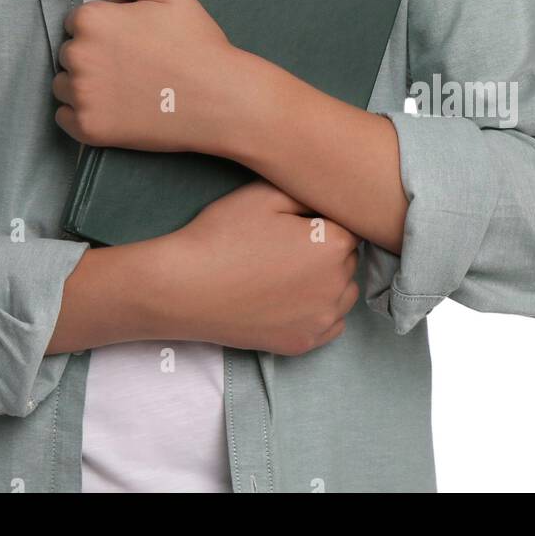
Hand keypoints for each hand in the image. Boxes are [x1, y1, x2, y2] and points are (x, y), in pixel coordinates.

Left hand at [51, 0, 252, 153]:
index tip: (136, 38)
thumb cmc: (195, 41)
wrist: (222, 99)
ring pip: (65, 84)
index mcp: (91, 20)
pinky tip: (118, 109)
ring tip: (128, 86)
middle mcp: (78, 57)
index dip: (108, 28)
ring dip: (86, 84)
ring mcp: (82, 96)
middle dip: (95, 54)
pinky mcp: (88, 130)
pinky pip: (65, 117)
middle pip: (70, 52)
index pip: (78, 21)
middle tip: (137, 63)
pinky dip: (85, 113)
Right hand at [159, 179, 361, 354]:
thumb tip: (331, 199)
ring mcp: (321, 319)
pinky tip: (291, 297)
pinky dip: (319, 310)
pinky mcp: (303, 343)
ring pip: (344, 292)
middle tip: (286, 243)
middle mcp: (337, 285)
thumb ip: (307, 192)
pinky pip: (331, 324)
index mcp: (332, 245)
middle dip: (326, 249)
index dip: (322, 220)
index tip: (296, 221)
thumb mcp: (264, 194)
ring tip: (288, 270)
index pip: (348, 225)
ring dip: (328, 280)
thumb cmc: (223, 235)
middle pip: (348, 259)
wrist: (186, 288)